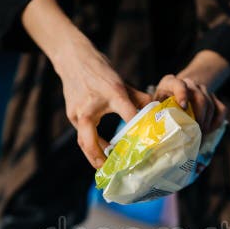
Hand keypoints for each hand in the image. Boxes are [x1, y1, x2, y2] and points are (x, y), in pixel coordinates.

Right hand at [55, 37, 150, 167]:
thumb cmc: (101, 71)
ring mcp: (78, 111)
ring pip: (83, 141)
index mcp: (112, 92)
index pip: (128, 113)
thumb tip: (158, 114)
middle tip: (114, 169)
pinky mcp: (71, 115)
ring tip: (107, 168)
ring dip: (93, 157)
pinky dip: (92, 146)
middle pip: (90, 139)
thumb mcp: (123, 82)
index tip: (147, 146)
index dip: (137, 129)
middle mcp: (92, 105)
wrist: (73, 58)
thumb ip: (139, 99)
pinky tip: (102, 155)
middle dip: (100, 158)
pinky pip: (81, 135)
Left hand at [153, 74, 225, 134]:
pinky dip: (216, 123)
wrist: (177, 94)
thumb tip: (153, 131)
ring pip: (210, 105)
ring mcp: (203, 89)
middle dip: (198, 117)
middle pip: (200, 97)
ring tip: (199, 137)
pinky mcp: (214, 97)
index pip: (179, 84)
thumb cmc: (162, 104)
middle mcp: (189, 83)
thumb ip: (153, 113)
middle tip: (194, 134)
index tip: (183, 106)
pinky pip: (221, 109)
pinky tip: (208, 131)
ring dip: (206, 123)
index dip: (182, 94)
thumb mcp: (154, 106)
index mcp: (171, 83)